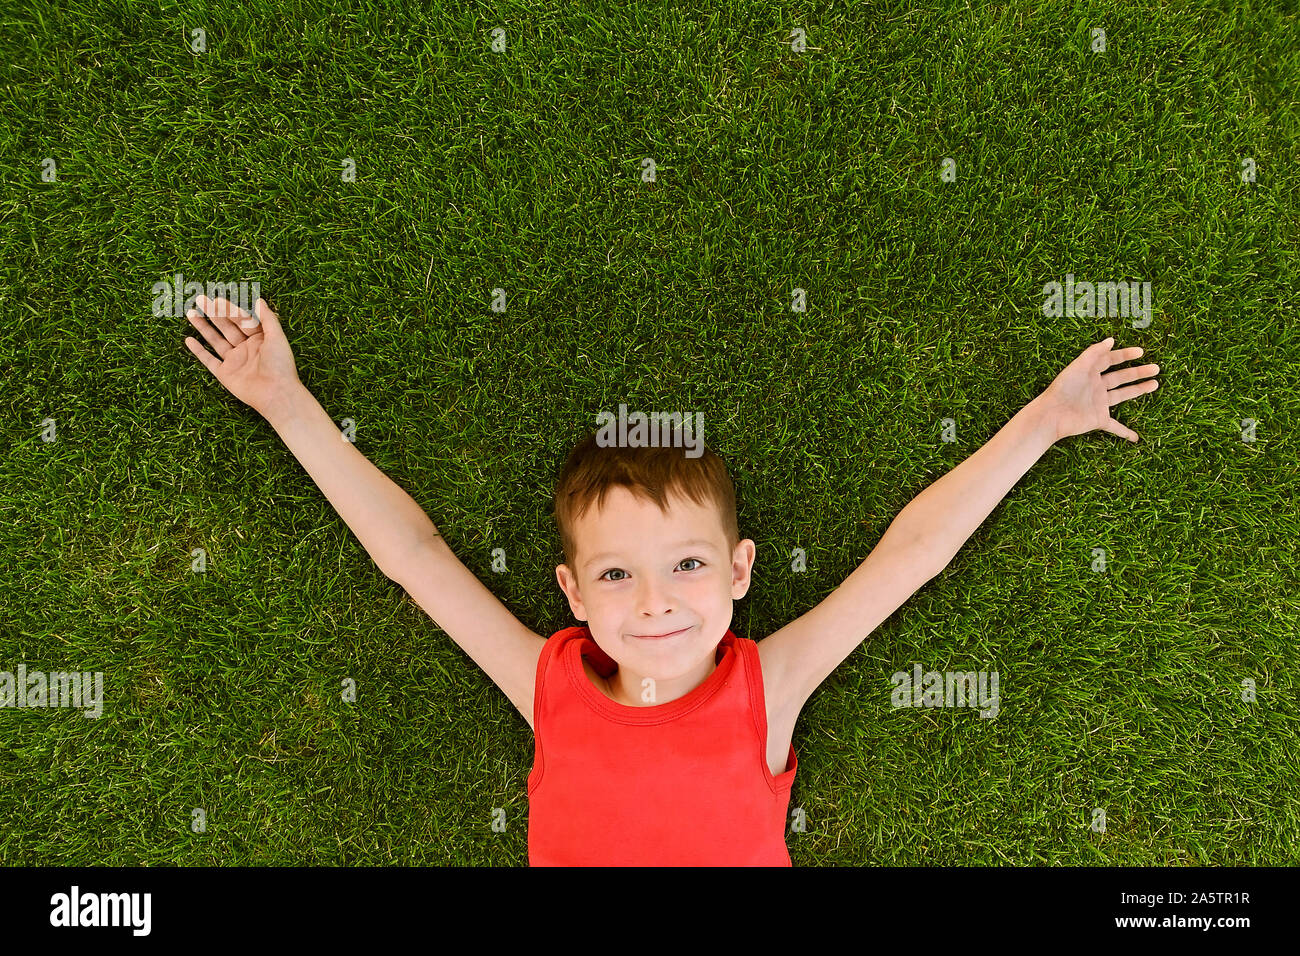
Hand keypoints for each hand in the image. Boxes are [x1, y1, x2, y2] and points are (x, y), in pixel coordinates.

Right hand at [184, 294, 302, 418]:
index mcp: (260, 339)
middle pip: (227, 327)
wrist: (276, 393)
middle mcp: (246, 349)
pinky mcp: (225, 374)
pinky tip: (188, 340)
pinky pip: (209, 360)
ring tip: (191, 313)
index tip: (217, 299)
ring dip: (203, 327)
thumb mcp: (277, 337)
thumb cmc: (280, 365)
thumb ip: (267, 318)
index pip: (242, 320)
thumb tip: (259, 300)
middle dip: (214, 313)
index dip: (230, 309)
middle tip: (200, 299)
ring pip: (215, 340)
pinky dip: (199, 351)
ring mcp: (235, 361)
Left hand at [1040, 337, 1159, 442]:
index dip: (1125, 355)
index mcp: (1090, 373)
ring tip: (1155, 384)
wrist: (1052, 415)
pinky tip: (1136, 438)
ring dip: (1138, 390)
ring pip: (1122, 395)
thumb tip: (1111, 340)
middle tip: (1156, 368)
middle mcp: (1096, 387)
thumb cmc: (1063, 388)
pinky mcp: (1098, 419)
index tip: (1141, 352)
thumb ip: (1094, 352)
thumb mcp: (1079, 366)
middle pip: (1121, 377)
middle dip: (1138, 372)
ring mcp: (1098, 404)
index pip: (1110, 361)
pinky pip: (1115, 427)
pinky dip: (1125, 433)